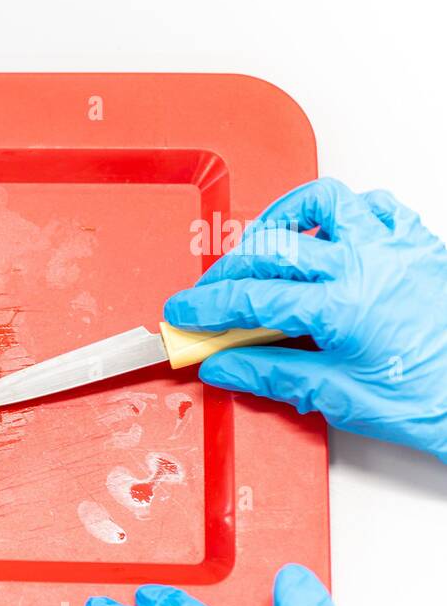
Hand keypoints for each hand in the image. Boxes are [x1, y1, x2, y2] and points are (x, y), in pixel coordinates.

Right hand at [164, 178, 446, 459]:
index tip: (184, 313)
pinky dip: (346, 214)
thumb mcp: (337, 396)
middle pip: (274, 247)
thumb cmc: (431, 402)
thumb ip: (271, 374)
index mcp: (344, 305)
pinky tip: (329, 236)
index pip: (252, 296)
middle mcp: (369, 265)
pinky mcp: (421, 246)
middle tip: (212, 294)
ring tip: (264, 245)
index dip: (207, 305)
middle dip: (230, 269)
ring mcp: (397, 249)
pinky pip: (379, 207)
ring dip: (285, 219)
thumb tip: (224, 367)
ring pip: (325, 203)